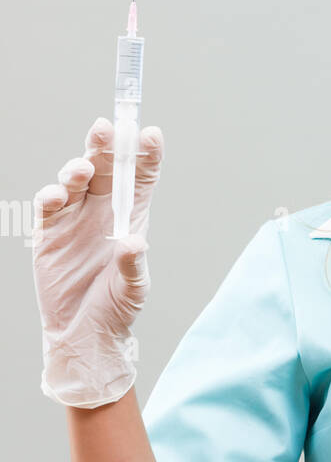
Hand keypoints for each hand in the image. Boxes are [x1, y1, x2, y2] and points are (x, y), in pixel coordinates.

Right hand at [32, 117, 162, 407]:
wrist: (86, 332)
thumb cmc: (117, 307)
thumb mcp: (134, 287)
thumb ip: (134, 264)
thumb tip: (132, 242)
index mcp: (131, 216)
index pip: (140, 178)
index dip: (145, 154)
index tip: (150, 134)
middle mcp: (103, 210)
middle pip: (105, 168)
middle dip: (106, 147)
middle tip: (108, 128)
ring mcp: (74, 217)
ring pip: (75, 180)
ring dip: (77, 168)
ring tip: (80, 169)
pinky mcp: (49, 232)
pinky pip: (49, 206)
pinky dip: (52, 195)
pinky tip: (57, 195)